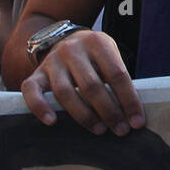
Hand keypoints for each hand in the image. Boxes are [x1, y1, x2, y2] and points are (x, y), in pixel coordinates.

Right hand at [21, 30, 145, 135]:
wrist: (65, 40)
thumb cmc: (95, 55)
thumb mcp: (110, 55)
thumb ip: (117, 77)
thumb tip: (131, 112)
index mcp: (97, 42)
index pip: (116, 74)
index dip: (128, 99)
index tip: (136, 121)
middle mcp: (72, 49)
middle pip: (91, 85)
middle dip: (109, 111)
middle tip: (121, 130)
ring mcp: (52, 61)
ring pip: (65, 92)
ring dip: (84, 115)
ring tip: (100, 130)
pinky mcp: (36, 74)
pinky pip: (32, 92)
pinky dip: (40, 107)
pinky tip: (52, 122)